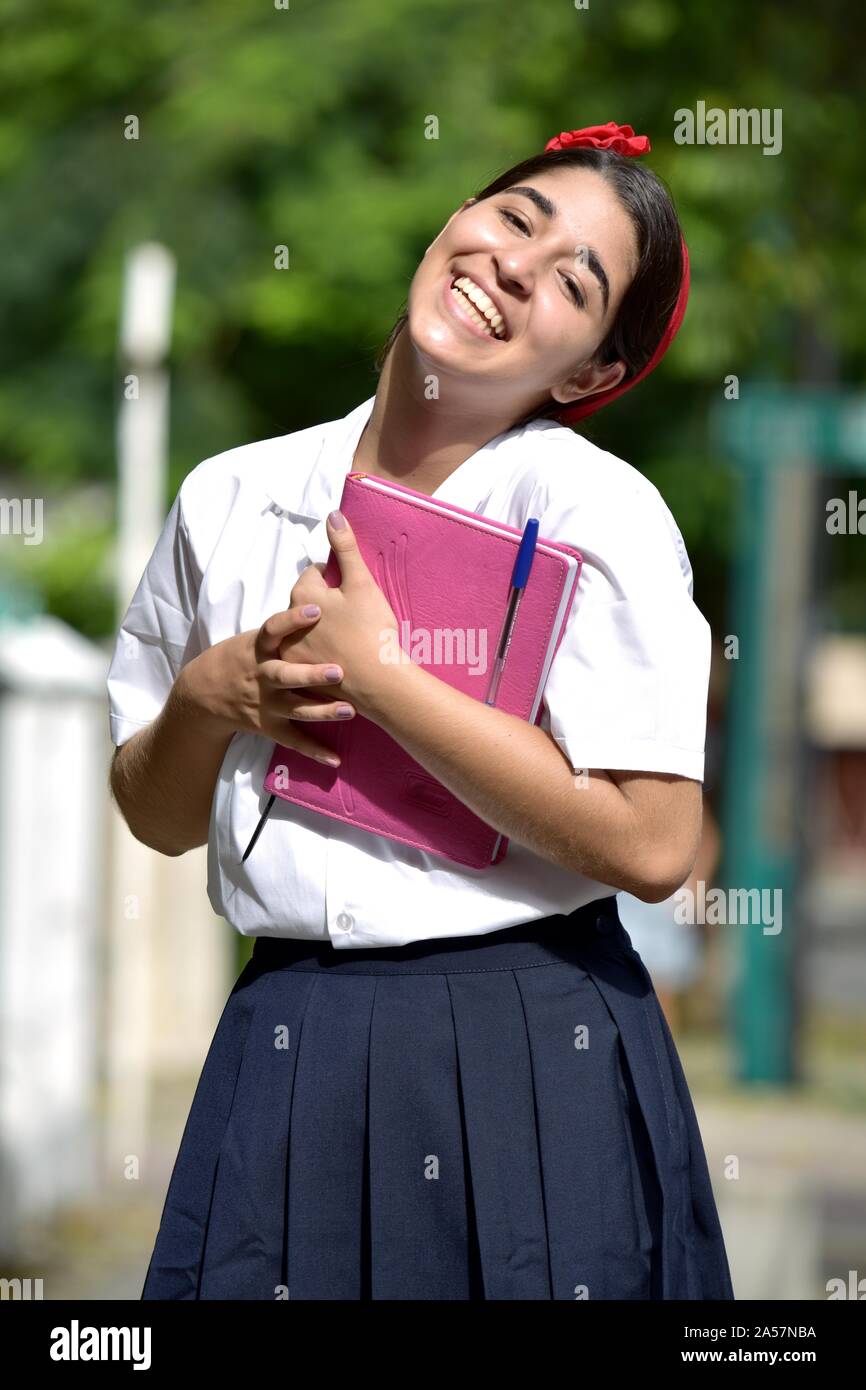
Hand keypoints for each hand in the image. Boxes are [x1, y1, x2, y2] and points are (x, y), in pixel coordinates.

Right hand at [177, 603, 356, 765]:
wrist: (202, 695)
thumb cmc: (237, 659)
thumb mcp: (252, 639)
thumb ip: (283, 628)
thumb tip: (318, 590)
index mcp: (258, 649)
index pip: (273, 629)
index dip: (292, 619)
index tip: (316, 608)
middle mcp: (262, 676)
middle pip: (287, 675)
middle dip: (312, 674)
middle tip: (339, 671)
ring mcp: (266, 704)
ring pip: (296, 708)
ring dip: (323, 711)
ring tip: (350, 711)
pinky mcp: (268, 726)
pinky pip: (293, 740)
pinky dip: (314, 751)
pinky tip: (336, 759)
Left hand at [280, 510, 401, 715]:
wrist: (377, 682)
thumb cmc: (371, 629)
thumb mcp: (361, 582)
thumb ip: (345, 547)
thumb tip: (332, 514)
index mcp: (301, 594)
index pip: (312, 573)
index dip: (334, 579)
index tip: (351, 593)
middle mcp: (287, 622)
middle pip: (306, 602)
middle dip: (324, 605)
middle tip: (351, 617)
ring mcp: (289, 650)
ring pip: (303, 629)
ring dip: (318, 630)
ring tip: (345, 639)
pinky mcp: (297, 674)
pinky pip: (305, 656)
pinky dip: (317, 655)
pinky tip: (338, 658)